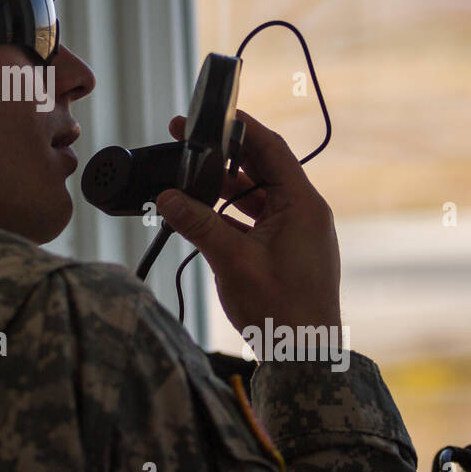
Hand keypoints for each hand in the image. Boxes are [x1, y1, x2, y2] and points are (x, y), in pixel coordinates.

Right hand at [156, 110, 340, 333]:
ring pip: (256, 197)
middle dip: (223, 157)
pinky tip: (200, 219)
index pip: (271, 149)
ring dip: (223, 189)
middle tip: (186, 145)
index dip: (240, 127)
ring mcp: (296, 233)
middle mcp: (303, 213)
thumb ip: (198, 224)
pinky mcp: (287, 252)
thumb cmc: (280, 310)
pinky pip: (256, 221)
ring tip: (187, 184)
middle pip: (262, 170)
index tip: (210, 115)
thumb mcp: (232, 261)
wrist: (303, 357)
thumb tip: (166, 197)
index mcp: (301, 205)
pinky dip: (229, 216)